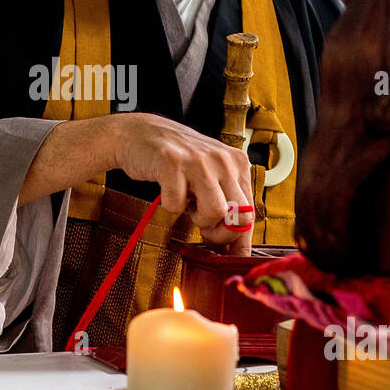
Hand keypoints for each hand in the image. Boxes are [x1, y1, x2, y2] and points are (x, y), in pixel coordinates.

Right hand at [112, 113, 253, 249]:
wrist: (140, 133)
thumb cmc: (177, 161)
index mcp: (237, 163)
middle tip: (201, 224)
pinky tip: (169, 190)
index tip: (228, 255)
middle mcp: (223, 159)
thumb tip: (233, 251)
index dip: (238, 240)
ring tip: (187, 204)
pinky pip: (176, 206)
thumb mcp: (210, 176)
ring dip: (196, 219)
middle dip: (218, 233)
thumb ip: (226, 205)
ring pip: (215, 212)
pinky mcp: (172, 163)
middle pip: (239, 216)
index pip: (250, 212)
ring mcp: (199, 160)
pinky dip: (170, 206)